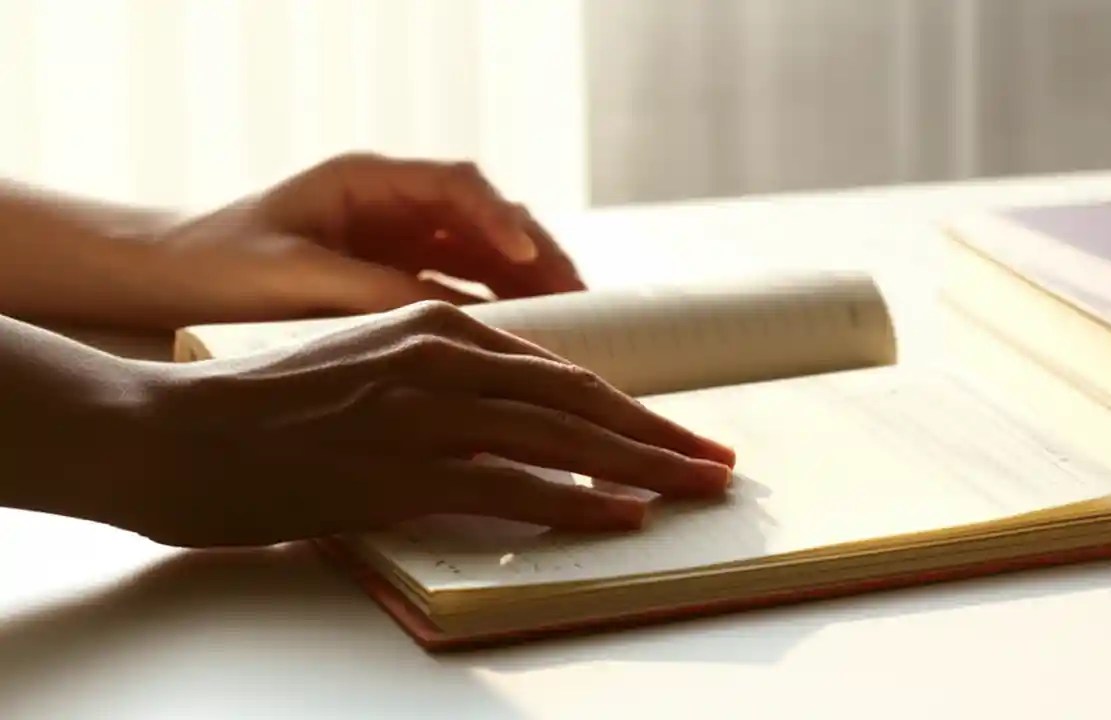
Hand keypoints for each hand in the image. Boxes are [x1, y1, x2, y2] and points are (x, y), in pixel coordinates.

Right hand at [116, 302, 735, 547]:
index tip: (675, 432)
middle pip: (579, 399)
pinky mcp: (398, 470)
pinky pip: (511, 487)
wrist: (176, 431)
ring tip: (696, 487)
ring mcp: (422, 412)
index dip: (629, 406)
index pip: (561, 370)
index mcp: (436, 325)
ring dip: (639, 467)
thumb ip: (443, 381)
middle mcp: (440, 357)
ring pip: (560, 438)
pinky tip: (623, 515)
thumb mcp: (369, 367)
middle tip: (716, 461)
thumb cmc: (270, 408)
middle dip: (658, 434)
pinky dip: (576, 503)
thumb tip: (515, 419)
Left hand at [150, 153, 584, 324]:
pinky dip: (499, 308)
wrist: (171, 279)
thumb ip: (377, 293)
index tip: (528, 256)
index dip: (499, 219)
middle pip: (488, 219)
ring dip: (530, 283)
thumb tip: (457, 322)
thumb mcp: (300, 278)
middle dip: (537, 254)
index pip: (457, 185)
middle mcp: (395, 204)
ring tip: (575, 321)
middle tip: (581, 296)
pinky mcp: (398, 276)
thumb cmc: (222, 264)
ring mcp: (401, 239)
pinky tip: (528, 336)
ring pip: (486, 254)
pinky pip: (465, 286)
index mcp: (368, 181)